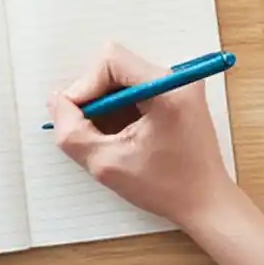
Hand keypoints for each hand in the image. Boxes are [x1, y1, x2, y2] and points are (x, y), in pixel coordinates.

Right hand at [48, 44, 232, 231]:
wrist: (207, 203)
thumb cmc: (166, 189)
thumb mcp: (107, 165)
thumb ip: (73, 132)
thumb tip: (57, 101)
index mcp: (166, 88)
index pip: (110, 60)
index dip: (84, 85)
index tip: (76, 117)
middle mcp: (175, 78)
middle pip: (114, 65)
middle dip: (92, 95)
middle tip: (87, 129)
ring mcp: (178, 85)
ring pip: (121, 76)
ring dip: (104, 103)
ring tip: (106, 136)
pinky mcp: (175, 95)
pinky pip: (133, 88)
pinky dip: (117, 109)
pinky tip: (120, 135)